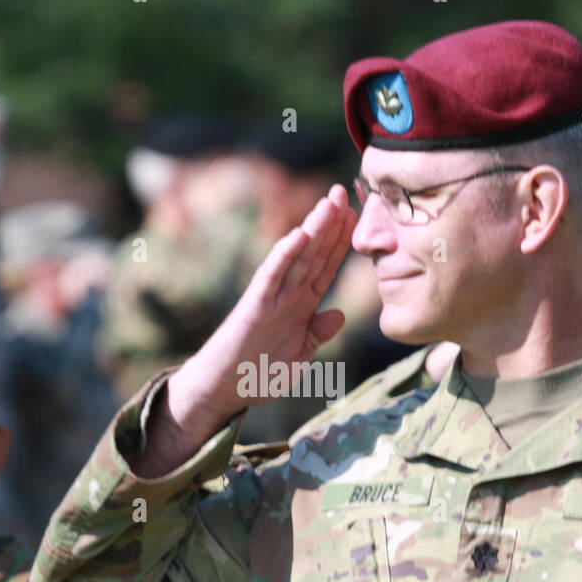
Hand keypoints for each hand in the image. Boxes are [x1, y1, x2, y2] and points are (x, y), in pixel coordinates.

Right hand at [130, 184, 353, 475]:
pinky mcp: (255, 304)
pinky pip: (272, 275)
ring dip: (314, 229)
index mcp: (302, 306)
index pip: (325, 267)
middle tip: (344, 191)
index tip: (356, 216)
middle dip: (331, 224)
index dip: (342, 243)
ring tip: (330, 201)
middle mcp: (289, 295)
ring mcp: (273, 297)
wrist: (225, 390)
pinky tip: (300, 234)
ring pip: (297, 257)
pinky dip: (285, 254)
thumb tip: (339, 314)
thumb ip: (317, 334)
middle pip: (315, 253)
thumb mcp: (299, 356)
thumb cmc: (258, 374)